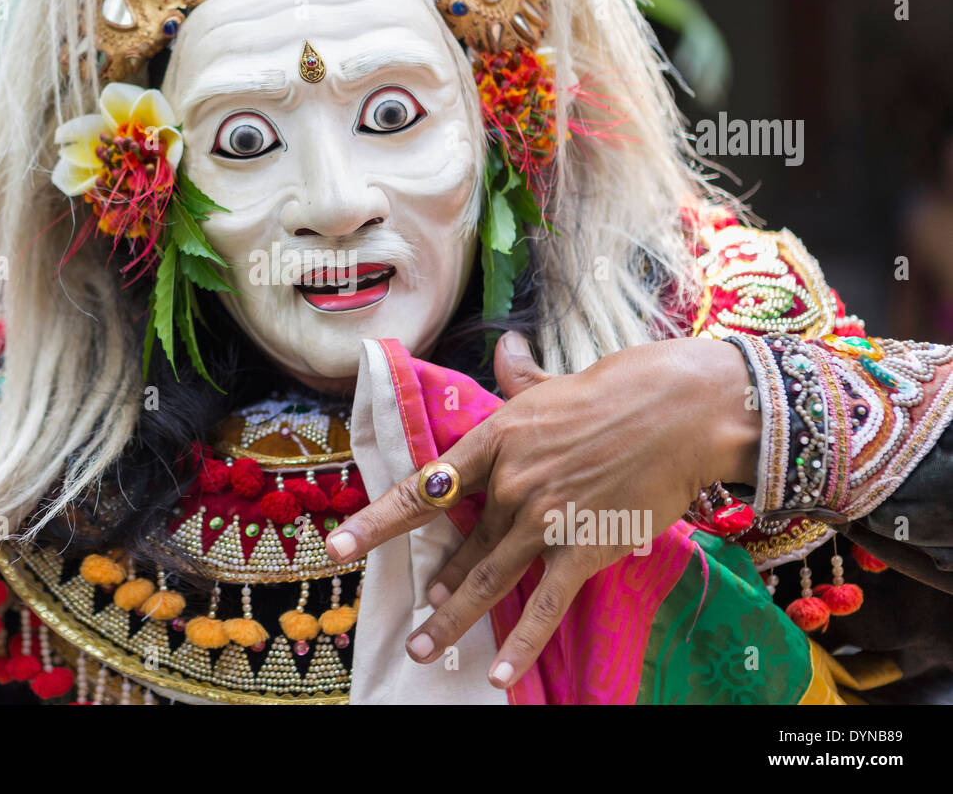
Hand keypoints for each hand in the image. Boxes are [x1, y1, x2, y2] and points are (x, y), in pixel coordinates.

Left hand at [326, 332, 759, 689]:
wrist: (683, 410)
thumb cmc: (623, 388)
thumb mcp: (556, 382)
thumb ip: (521, 376)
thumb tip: (507, 347)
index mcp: (497, 439)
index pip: (425, 487)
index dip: (378, 521)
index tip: (339, 547)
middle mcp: (510, 484)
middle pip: (460, 544)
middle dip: (434, 585)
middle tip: (412, 619)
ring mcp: (544, 519)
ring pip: (488, 580)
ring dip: (453, 619)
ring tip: (425, 649)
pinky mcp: (582, 549)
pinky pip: (544, 605)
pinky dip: (521, 644)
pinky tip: (498, 675)